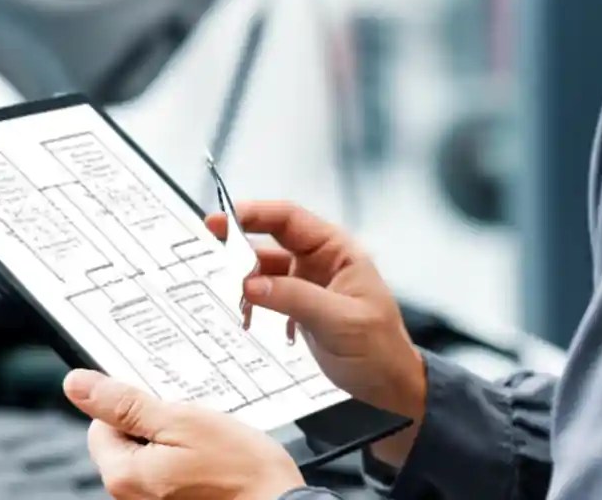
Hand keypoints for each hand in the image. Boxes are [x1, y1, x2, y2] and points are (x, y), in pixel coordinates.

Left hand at [63, 369, 303, 499]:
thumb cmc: (238, 470)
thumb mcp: (180, 421)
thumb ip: (125, 404)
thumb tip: (77, 385)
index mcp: (123, 475)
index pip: (100, 423)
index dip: (133, 406)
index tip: (164, 405)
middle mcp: (130, 495)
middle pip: (123, 440)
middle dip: (153, 423)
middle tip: (189, 422)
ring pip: (148, 452)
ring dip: (172, 438)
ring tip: (205, 440)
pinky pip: (166, 469)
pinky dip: (185, 456)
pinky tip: (210, 455)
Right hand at [205, 201, 426, 464]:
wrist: (388, 387)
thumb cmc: (379, 350)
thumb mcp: (339, 322)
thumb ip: (294, 299)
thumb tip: (250, 284)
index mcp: (338, 251)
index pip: (290, 219)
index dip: (255, 213)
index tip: (223, 220)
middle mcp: (322, 261)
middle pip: (272, 239)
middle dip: (242, 247)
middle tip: (213, 256)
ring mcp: (309, 282)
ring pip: (265, 270)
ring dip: (247, 283)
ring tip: (239, 304)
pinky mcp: (300, 305)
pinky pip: (267, 294)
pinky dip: (253, 304)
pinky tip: (250, 320)